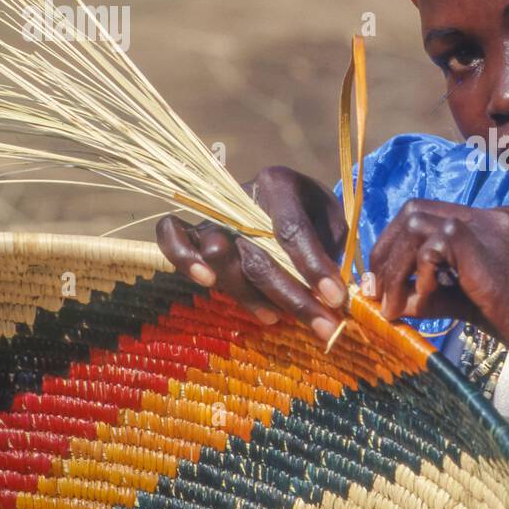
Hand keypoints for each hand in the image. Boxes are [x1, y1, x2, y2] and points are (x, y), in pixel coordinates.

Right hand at [155, 165, 350, 340]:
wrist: (283, 197)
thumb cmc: (311, 211)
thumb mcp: (332, 220)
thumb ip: (331, 249)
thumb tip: (332, 295)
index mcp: (279, 184)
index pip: (293, 229)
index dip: (314, 267)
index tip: (336, 299)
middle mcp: (241, 197)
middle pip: (258, 255)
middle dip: (292, 296)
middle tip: (323, 325)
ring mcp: (214, 215)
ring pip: (220, 258)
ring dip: (250, 297)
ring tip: (278, 319)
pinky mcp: (194, 231)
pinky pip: (172, 238)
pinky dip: (184, 260)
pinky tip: (209, 284)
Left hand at [367, 200, 508, 388]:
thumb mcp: (479, 308)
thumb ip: (441, 297)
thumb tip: (398, 301)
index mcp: (495, 227)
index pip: (429, 215)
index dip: (396, 244)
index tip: (383, 282)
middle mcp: (492, 219)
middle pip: (414, 210)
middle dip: (385, 250)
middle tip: (376, 292)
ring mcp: (493, 232)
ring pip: (417, 222)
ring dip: (394, 265)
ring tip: (393, 306)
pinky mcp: (490, 255)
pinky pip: (435, 243)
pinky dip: (418, 273)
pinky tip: (424, 303)